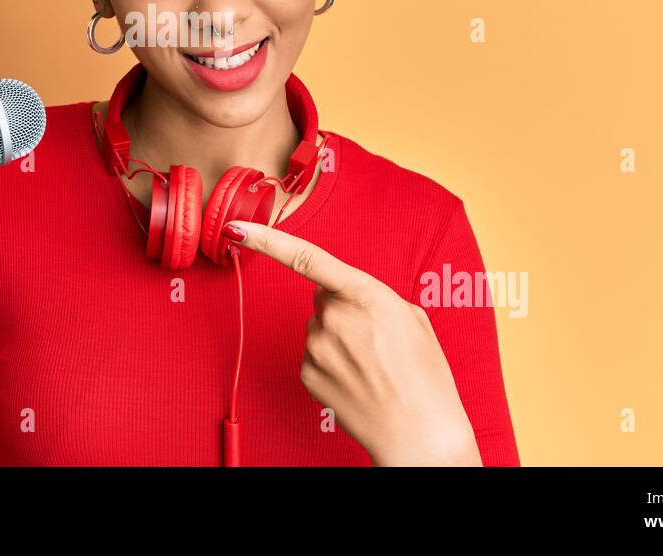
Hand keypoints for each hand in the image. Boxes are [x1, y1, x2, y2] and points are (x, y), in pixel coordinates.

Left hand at [223, 219, 481, 465]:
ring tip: (370, 364)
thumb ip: (374, 297)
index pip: (305, 258)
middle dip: (341, 309)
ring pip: (318, 328)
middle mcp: (333, 317)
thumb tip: (351, 299)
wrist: (419, 434)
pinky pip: (312, 355)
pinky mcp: (306, 373)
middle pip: (322, 298)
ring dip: (337, 338)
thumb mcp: (413, 319)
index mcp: (364, 294)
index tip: (237, 228)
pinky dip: (330, 363)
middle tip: (374, 339)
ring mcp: (316, 347)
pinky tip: (355, 380)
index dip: (266, 240)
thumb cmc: (424, 377)